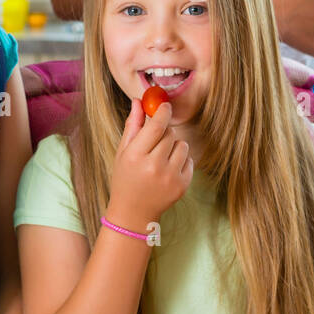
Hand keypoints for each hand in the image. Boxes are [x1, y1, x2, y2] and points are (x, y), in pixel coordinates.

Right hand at [105, 97, 192, 229]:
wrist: (133, 212)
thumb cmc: (125, 178)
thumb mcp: (123, 152)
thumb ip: (133, 126)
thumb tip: (139, 101)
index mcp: (135, 156)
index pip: (156, 126)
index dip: (163, 112)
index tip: (165, 106)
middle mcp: (153, 167)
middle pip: (170, 134)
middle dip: (164, 133)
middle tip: (155, 143)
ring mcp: (170, 178)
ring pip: (182, 145)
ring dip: (174, 147)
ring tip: (161, 159)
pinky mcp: (182, 186)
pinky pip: (189, 160)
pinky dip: (181, 161)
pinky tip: (168, 170)